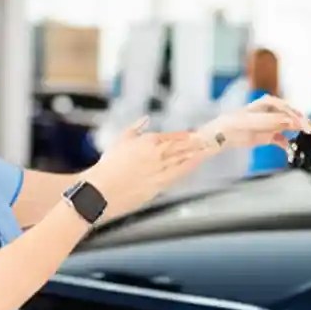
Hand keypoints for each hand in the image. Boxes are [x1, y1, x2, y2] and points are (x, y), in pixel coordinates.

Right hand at [82, 117, 213, 214]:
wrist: (100, 190)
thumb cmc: (107, 168)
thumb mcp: (119, 142)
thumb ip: (134, 129)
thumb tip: (145, 119)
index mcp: (147, 141)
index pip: (172, 136)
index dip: (185, 136)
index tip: (194, 135)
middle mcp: (156, 153)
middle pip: (183, 147)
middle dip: (197, 143)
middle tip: (210, 140)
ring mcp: (160, 169)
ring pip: (184, 159)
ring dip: (198, 153)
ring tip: (209, 149)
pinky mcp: (160, 184)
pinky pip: (179, 173)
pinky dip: (190, 167)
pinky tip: (197, 163)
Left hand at [199, 96, 310, 149]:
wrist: (224, 134)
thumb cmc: (236, 122)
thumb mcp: (255, 120)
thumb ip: (273, 120)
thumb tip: (290, 121)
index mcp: (269, 102)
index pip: (288, 109)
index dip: (297, 116)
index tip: (304, 124)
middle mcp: (273, 112)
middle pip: (291, 117)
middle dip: (301, 124)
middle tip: (310, 131)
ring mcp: (272, 124)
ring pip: (290, 127)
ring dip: (297, 133)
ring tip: (304, 139)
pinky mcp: (269, 135)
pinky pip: (283, 140)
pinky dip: (288, 144)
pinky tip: (291, 149)